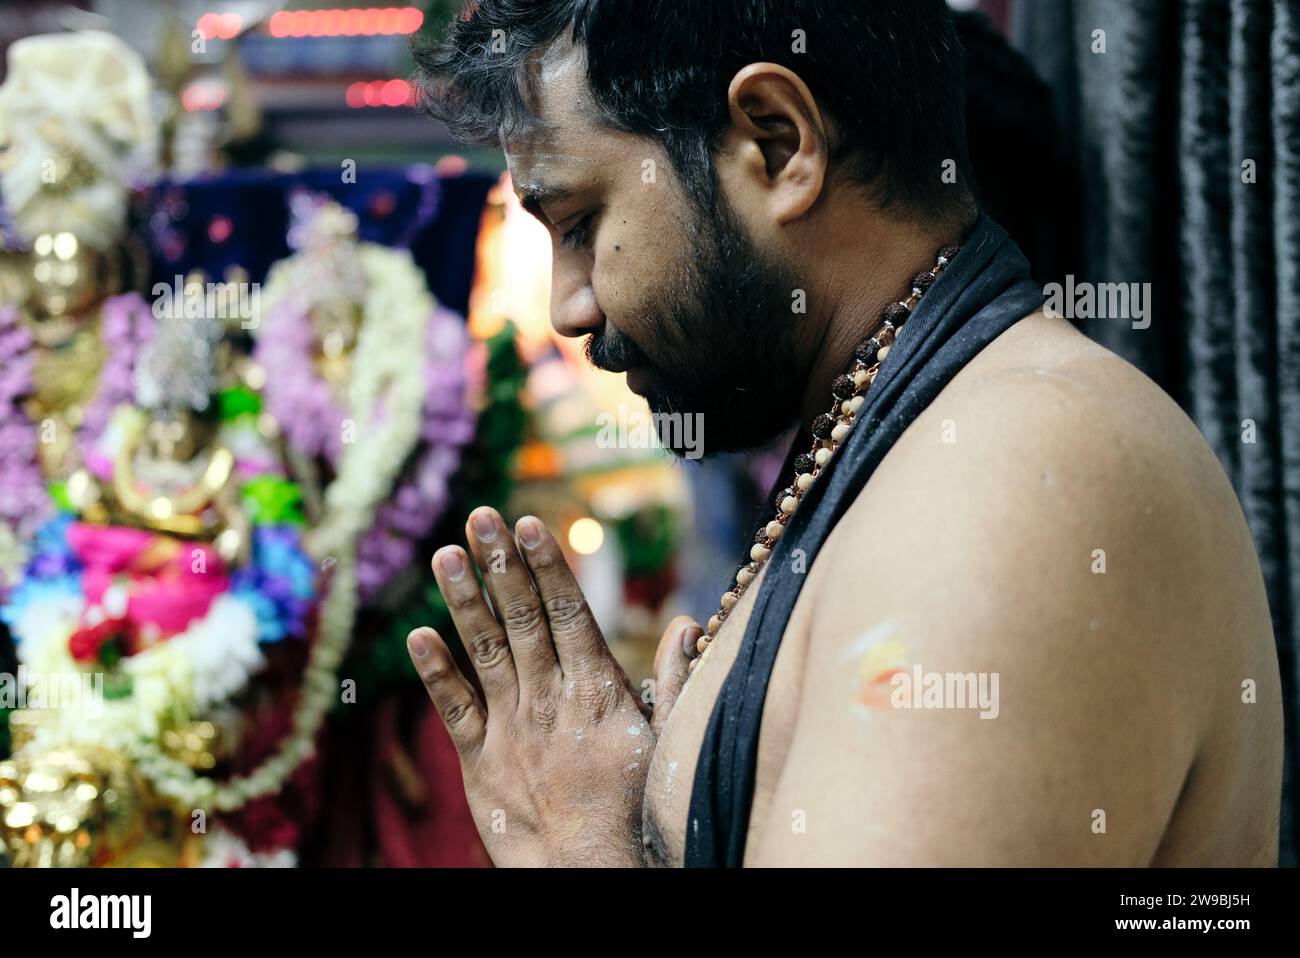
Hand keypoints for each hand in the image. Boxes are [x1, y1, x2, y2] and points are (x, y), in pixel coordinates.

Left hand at [407, 507, 701, 866]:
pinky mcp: (480, 759)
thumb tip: (688, 624)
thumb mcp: (667, 740)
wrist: (589, 869)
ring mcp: (510, 727)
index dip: (545, 564)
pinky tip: (417, 634)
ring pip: (483, 650)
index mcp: (595, 689)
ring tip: (445, 554)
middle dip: (500, 563)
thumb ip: (675, 680)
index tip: (527, 523)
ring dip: (463, 600)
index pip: (568, 610)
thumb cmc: (635, 807)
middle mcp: (548, 698)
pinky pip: (454, 708)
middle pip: (522, 617)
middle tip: (480, 516)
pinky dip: (435, 671)